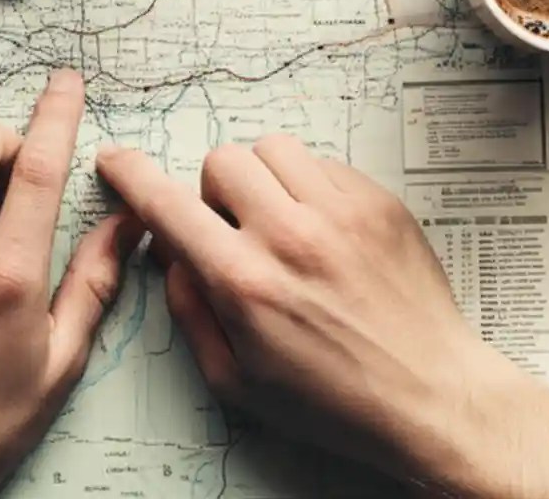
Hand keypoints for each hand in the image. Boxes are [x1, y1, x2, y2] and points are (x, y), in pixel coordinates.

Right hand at [97, 137, 548, 498]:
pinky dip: (310, 186)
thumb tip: (171, 256)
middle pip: (221, 159)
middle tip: (233, 229)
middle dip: (213, 190)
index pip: (168, 206)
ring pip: (273, 147)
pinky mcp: (380, 202)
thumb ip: (191, 310)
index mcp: (245, 282)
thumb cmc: (336, 401)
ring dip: (262, 178)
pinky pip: (324, 162)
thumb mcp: (237, 380)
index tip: (117, 161)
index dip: (132, 177)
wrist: (432, 395)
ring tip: (281, 222)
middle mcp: (291, 235)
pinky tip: (323, 230)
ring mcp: (341, 212)